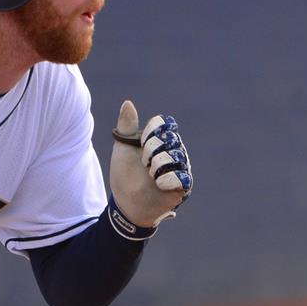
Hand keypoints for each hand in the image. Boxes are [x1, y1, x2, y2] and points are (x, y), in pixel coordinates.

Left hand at [107, 99, 191, 230]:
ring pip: (175, 156)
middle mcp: (175, 151)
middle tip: (144, 164)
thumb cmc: (125, 175)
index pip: (164, 123)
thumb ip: (127, 126)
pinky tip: (158, 184)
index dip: (150, 132)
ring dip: (157, 165)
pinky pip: (181, 176)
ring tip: (150, 175)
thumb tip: (128, 103)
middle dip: (150, 151)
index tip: (140, 144)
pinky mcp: (184, 185)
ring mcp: (181, 167)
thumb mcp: (122, 149)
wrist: (125, 202)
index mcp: (161, 140)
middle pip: (169, 138)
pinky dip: (166, 179)